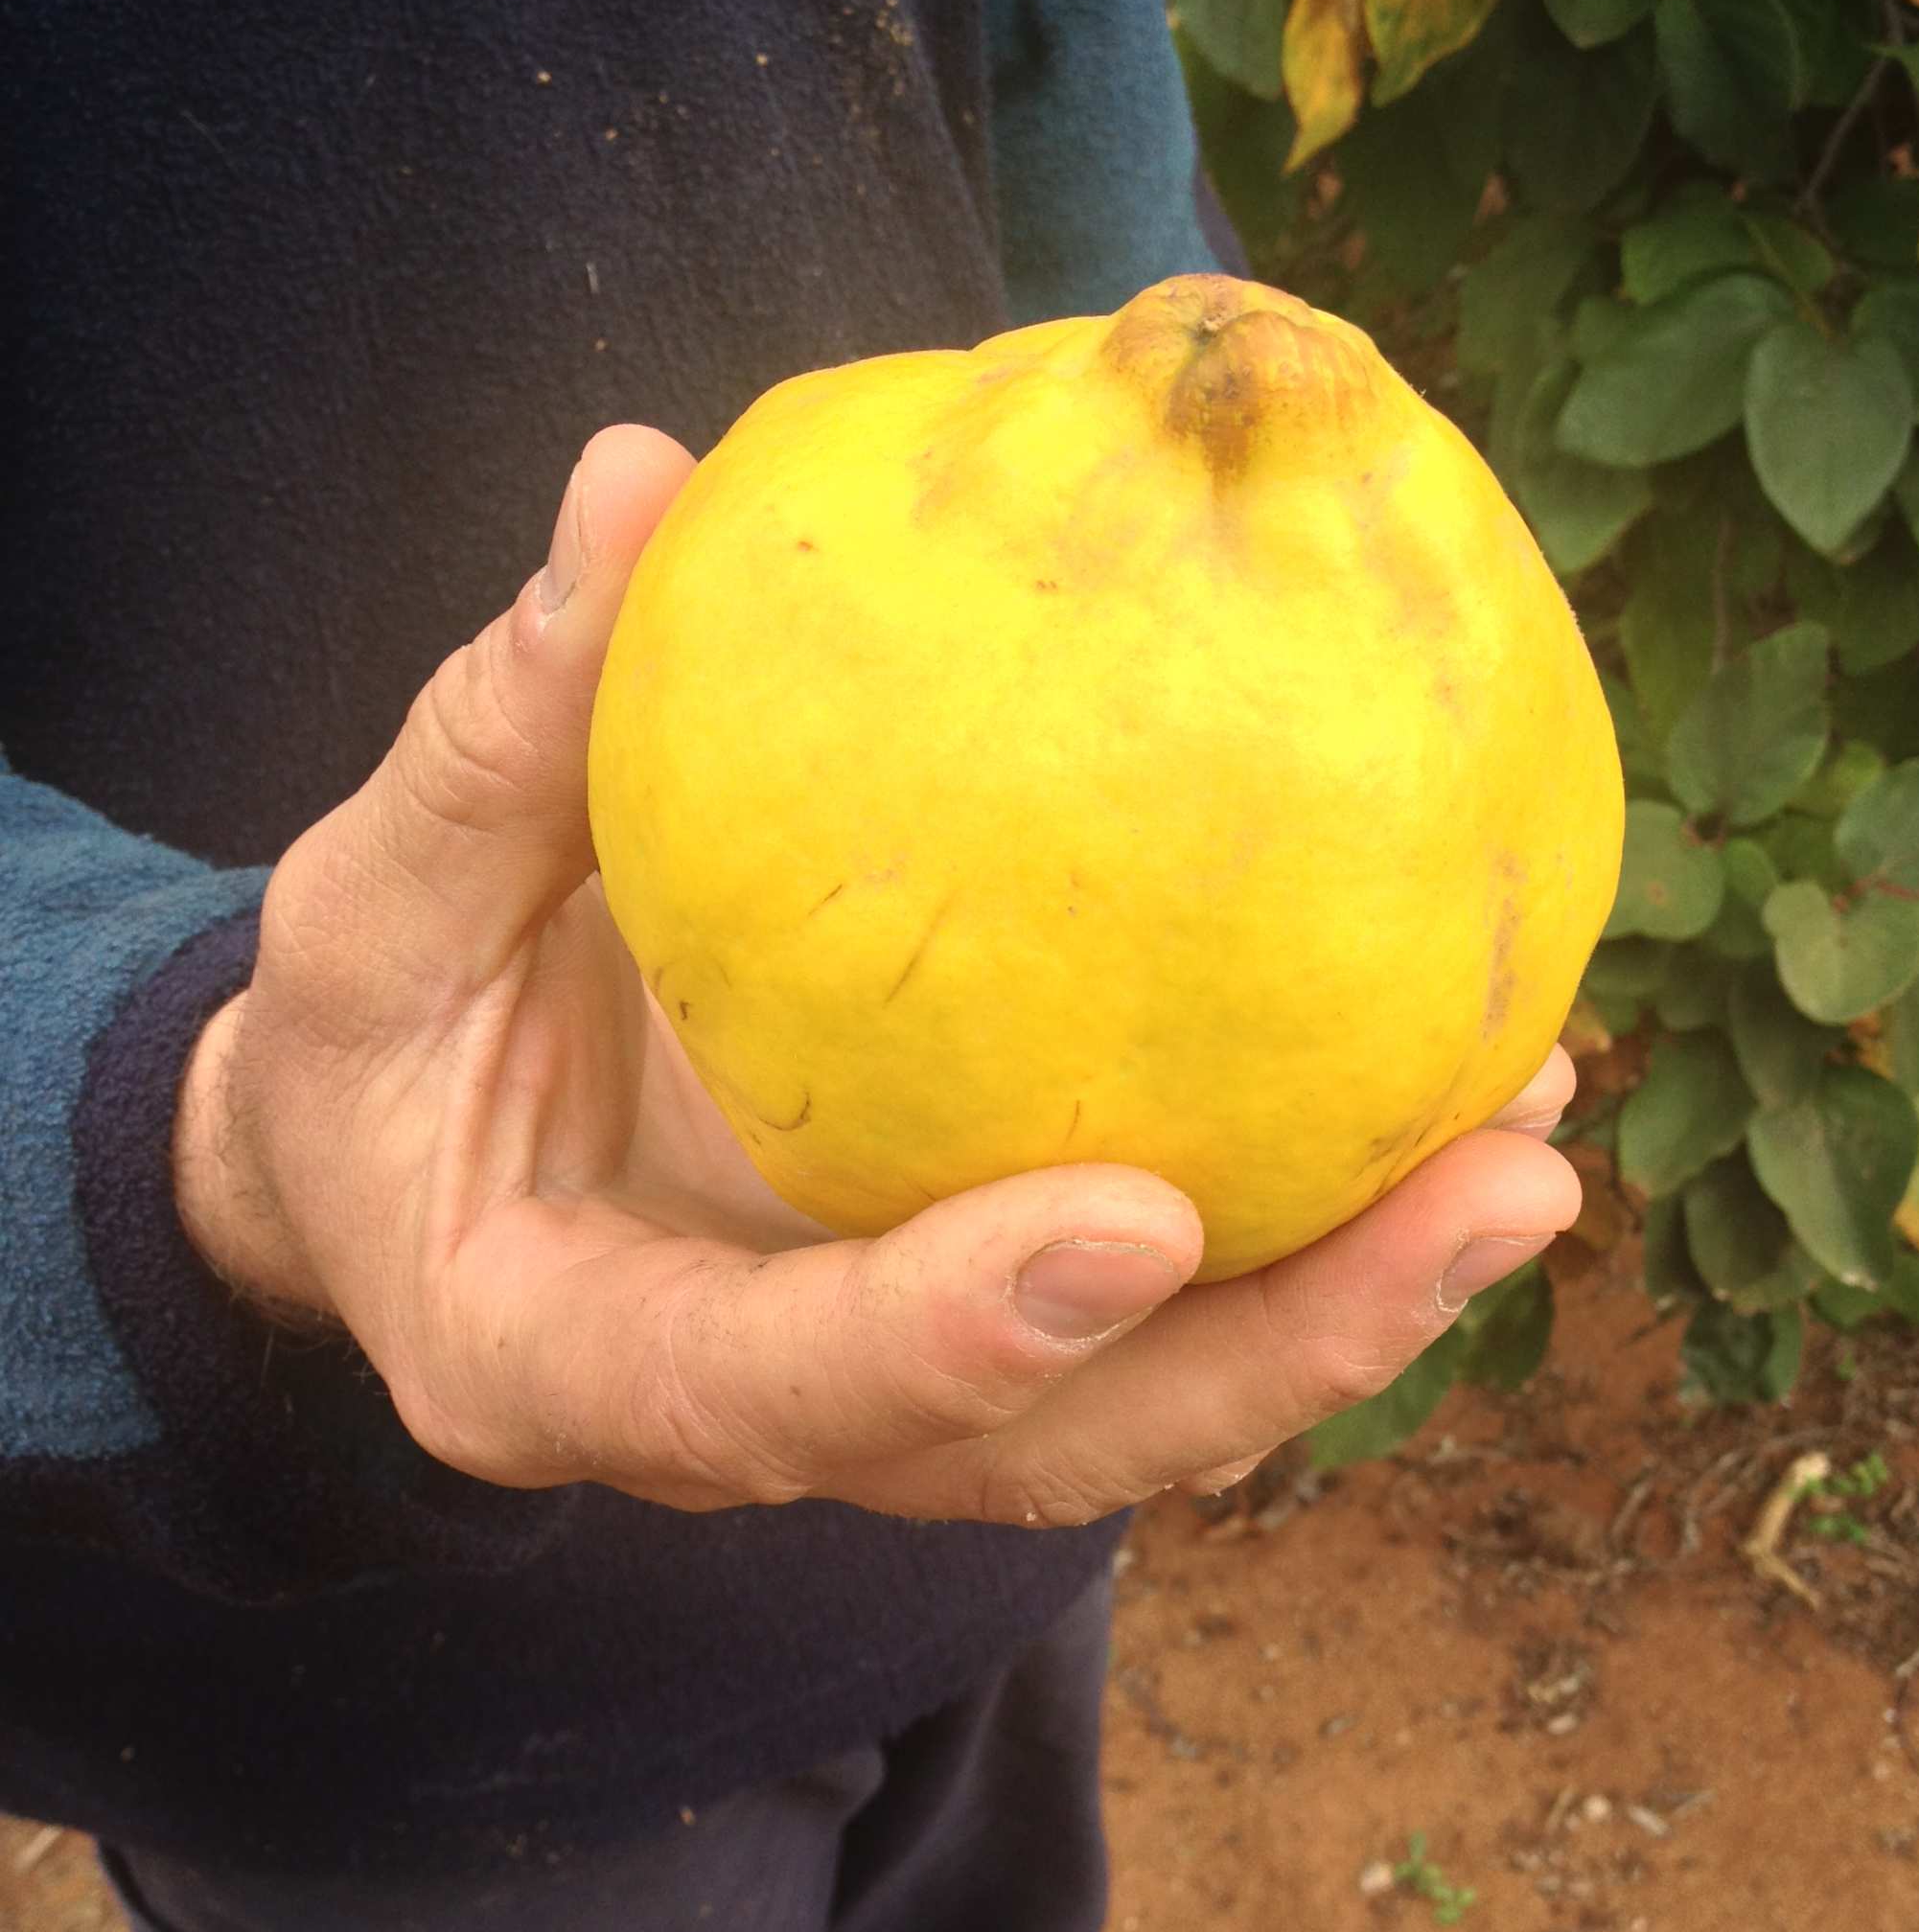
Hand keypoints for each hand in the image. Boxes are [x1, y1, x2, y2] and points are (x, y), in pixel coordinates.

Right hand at [175, 428, 1582, 1528]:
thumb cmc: (373, 1030)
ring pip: (1141, 1398)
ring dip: (1350, 1297)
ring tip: (1531, 1143)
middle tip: (1497, 1197)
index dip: (946, 1336)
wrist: (400, 1155)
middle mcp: (764, 1409)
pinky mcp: (963, 1297)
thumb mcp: (374, 891)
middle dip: (1276, 1355)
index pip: (765, 1386)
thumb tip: (636, 483)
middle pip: (1041, 1448)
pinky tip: (1451, 1077)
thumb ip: (502, 732)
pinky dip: (1306, 1207)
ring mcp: (887, 1377)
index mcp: (569, 1352)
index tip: (1131, 1226)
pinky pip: (1160, 1290)